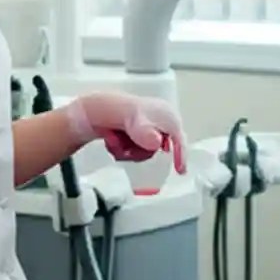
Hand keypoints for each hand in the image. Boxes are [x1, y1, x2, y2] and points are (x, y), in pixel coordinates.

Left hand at [63, 92, 186, 173]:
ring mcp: (151, 127)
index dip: (181, 155)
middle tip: (128, 148)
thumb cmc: (119, 110)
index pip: (179, 139)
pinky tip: (119, 141)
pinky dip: (127, 150)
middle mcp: (161, 120)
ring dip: (132, 152)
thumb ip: (146, 133)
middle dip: (141, 151)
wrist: (97, 109)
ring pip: (148, 152)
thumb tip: (157, 143)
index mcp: (167, 114)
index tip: (180, 170)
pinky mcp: (141, 134)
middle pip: (160, 148)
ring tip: (119, 141)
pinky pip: (139, 151)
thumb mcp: (134, 122)